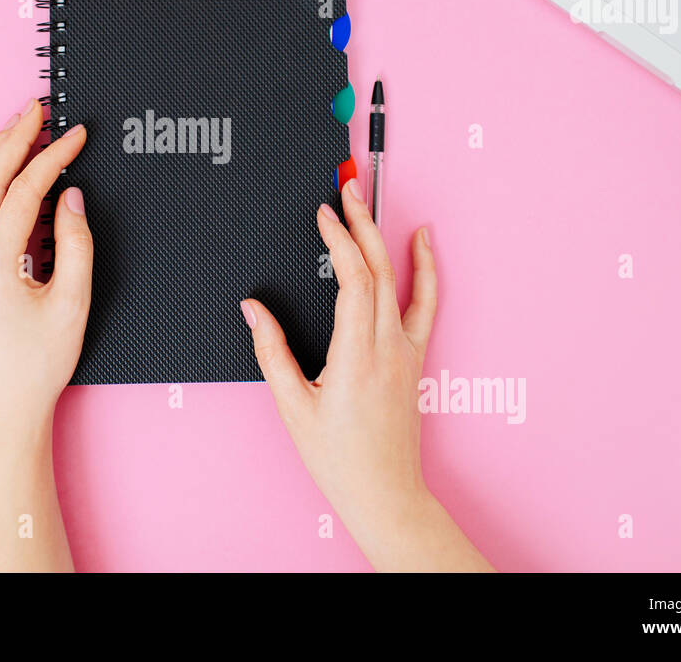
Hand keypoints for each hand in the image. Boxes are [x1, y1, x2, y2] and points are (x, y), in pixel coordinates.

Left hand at [0, 98, 91, 436]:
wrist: (4, 407)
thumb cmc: (39, 364)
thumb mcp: (73, 304)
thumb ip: (75, 245)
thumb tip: (70, 197)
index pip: (23, 191)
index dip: (52, 156)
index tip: (77, 133)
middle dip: (12, 138)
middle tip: (38, 107)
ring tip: (21, 128)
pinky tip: (4, 171)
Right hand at [242, 178, 491, 571]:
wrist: (385, 492)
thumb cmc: (338, 458)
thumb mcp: (292, 406)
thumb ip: (272, 351)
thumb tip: (253, 308)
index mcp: (357, 356)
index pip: (354, 280)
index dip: (340, 240)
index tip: (323, 213)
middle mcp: (389, 347)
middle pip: (379, 269)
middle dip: (361, 223)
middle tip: (345, 189)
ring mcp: (407, 351)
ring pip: (401, 281)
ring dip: (386, 237)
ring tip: (372, 203)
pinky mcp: (414, 358)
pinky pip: (424, 303)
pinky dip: (427, 268)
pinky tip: (423, 242)